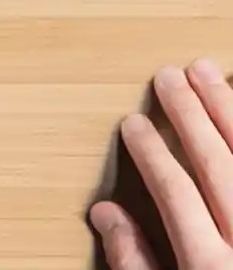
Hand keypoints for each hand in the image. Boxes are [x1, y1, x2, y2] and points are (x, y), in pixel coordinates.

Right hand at [92, 60, 232, 268]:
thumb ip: (137, 264)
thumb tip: (105, 217)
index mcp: (211, 268)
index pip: (176, 192)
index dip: (152, 153)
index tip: (133, 124)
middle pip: (221, 165)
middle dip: (191, 116)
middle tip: (170, 77)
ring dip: (232, 112)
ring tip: (212, 75)